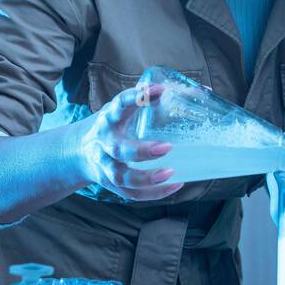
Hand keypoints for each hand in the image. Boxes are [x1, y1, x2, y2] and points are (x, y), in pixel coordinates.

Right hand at [78, 84, 183, 201]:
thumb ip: (154, 100)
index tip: (160, 90)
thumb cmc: (114, 126)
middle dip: (142, 151)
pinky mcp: (111, 184)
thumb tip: (204, 90)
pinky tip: (175, 185)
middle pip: (119, 150)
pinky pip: (131, 193)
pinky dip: (153, 193)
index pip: (120, 104)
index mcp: (109, 118)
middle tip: (167, 147)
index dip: (137, 97)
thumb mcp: (126, 110)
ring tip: (171, 172)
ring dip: (146, 178)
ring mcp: (105, 166)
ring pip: (122, 177)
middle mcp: (104, 142)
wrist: (79, 150)